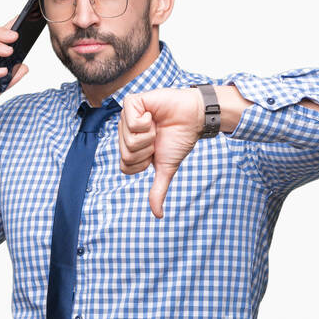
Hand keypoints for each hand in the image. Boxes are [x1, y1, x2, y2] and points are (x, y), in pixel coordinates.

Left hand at [118, 87, 204, 217]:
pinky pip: (130, 120)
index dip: (143, 162)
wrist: (193, 118)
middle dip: (146, 150)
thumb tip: (158, 216)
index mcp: (130, 147)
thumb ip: (158, 190)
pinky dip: (146, 122)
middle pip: (125, 154)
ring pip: (128, 139)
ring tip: (156, 125)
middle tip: (156, 138)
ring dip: (148, 136)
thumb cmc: (179, 139)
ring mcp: (126, 116)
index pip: (125, 166)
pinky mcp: (132, 102)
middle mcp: (125, 132)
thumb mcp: (166, 168)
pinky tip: (153, 115)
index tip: (155, 152)